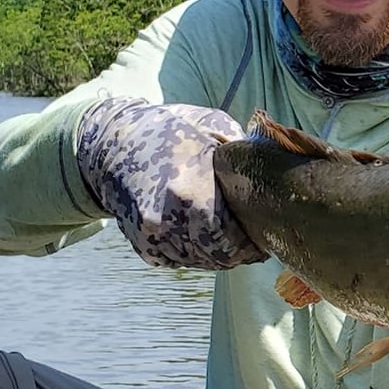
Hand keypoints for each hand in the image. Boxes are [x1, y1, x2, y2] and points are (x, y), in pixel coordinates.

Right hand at [76, 97, 265, 269]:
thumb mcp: (211, 125)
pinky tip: (200, 234)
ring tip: (229, 237)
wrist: (112, 143)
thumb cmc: (169, 131)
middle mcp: (166, 219)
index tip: (265, 238)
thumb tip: (276, 165)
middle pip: (217, 257)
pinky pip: (179, 261)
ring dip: (217, 255)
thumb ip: (243, 148)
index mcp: (189, 191)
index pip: (230, 241)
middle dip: (239, 253)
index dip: (251, 245)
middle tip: (253, 244)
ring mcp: (151, 235)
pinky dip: (194, 253)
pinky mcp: (142, 245)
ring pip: (199, 262)